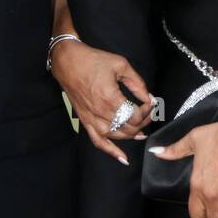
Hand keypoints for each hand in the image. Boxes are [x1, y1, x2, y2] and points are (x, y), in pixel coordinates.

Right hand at [50, 39, 153, 163]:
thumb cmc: (92, 60)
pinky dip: (110, 151)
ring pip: (115, 136)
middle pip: (127, 128)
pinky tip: (122, 158)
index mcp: (109, 97)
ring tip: (141, 132)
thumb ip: (137, 83)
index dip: (147, 111)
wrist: (67, 61)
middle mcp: (100, 112)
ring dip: (130, 136)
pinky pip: (97, 141)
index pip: (135, 115)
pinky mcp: (84, 120)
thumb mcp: (120, 65)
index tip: (150, 101)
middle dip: (142, 122)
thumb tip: (148, 97)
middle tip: (149, 113)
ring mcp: (91, 118)